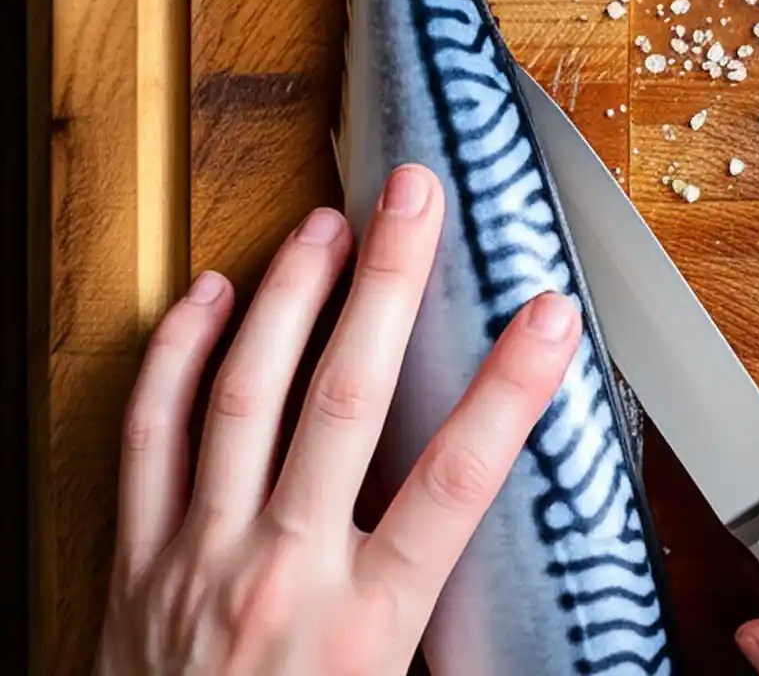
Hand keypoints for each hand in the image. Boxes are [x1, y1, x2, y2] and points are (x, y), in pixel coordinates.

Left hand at [96, 165, 583, 673]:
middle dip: (390, 286)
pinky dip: (176, 357)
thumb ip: (446, 638)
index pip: (456, 482)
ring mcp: (198, 557)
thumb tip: (506, 596)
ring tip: (326, 227)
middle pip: (346, 401)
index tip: (547, 319)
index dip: (510, 390)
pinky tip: (208, 297)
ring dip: (289, 298)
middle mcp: (282, 572)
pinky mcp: (135, 561)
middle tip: (415, 202)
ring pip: (242, 398)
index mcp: (365, 623)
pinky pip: (148, 437)